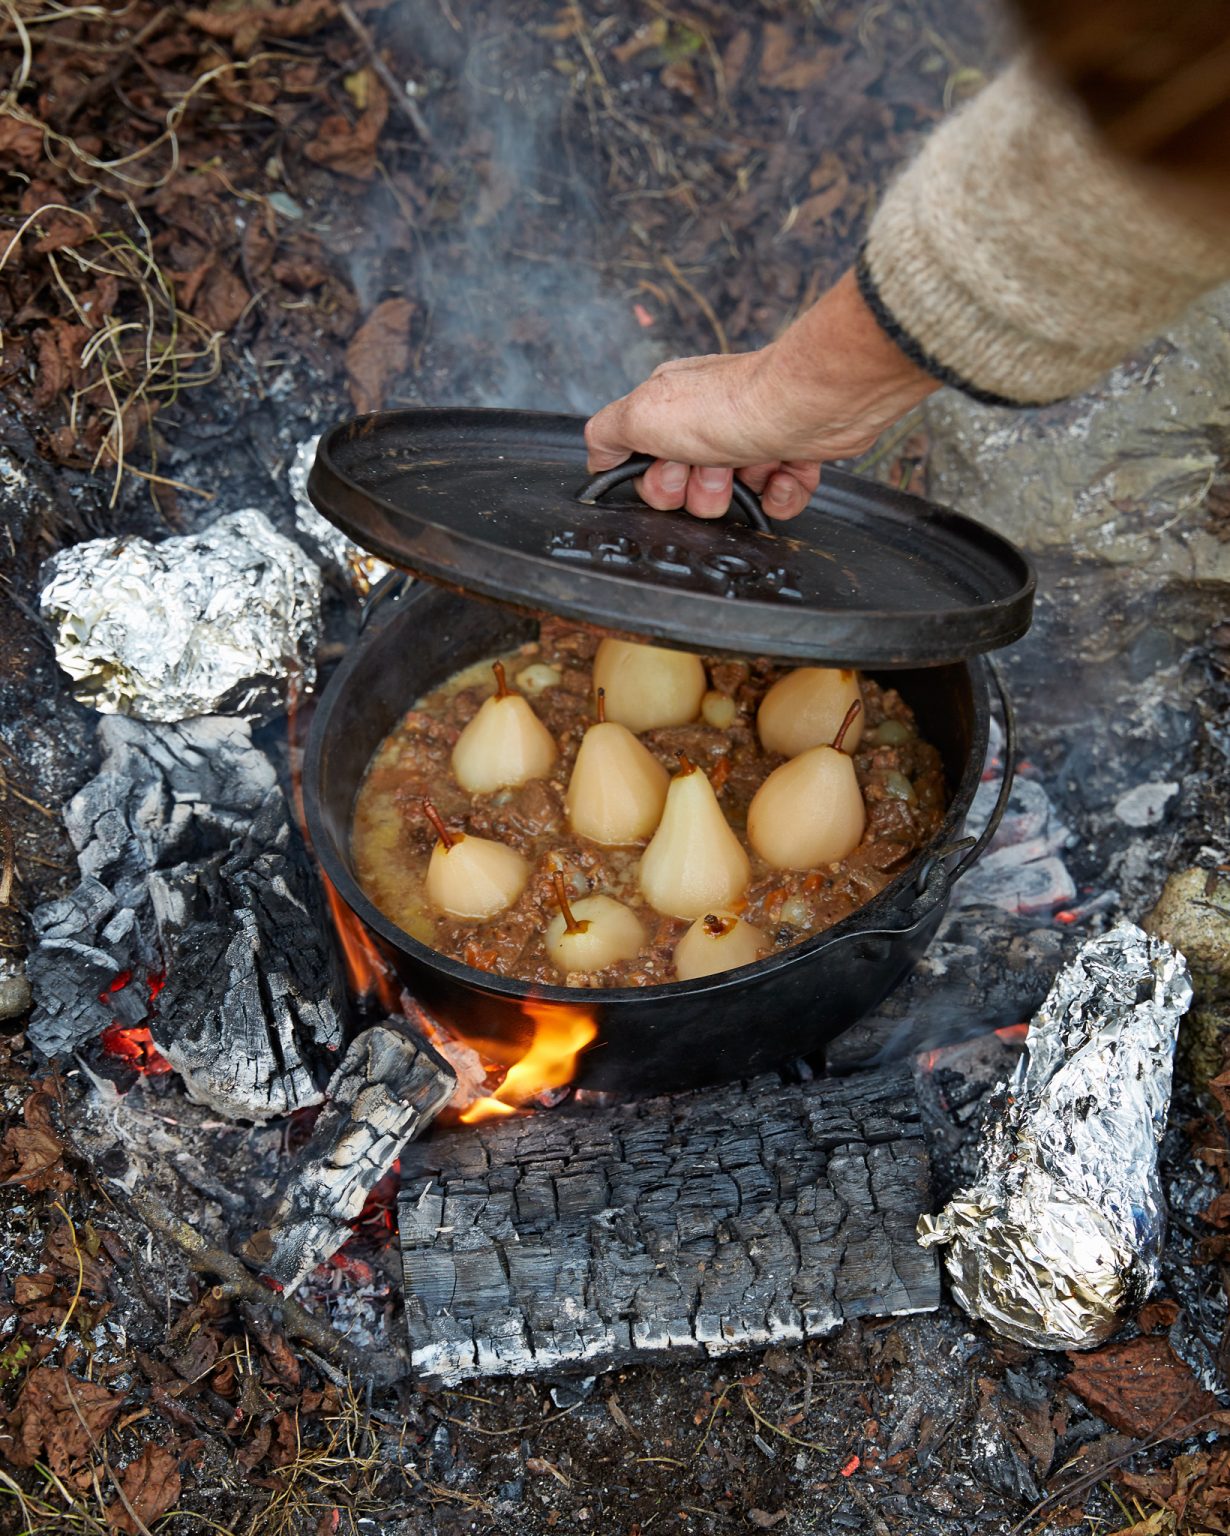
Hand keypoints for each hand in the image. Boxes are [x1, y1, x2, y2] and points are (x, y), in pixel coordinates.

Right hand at [585, 268, 939, 519]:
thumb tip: (596, 455)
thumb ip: (606, 435)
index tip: (669, 467)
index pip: (645, 465)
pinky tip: (781, 474)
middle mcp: (709, 420)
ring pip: (731, 499)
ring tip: (749, 466)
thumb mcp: (641, 414)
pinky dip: (779, 495)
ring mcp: (750, 440)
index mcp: (670, 407)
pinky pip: (775, 502)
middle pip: (687, 490)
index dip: (656, 481)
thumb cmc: (732, 404)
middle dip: (698, 490)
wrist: (808, 404)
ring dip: (739, 491)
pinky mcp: (790, 458)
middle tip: (711, 466)